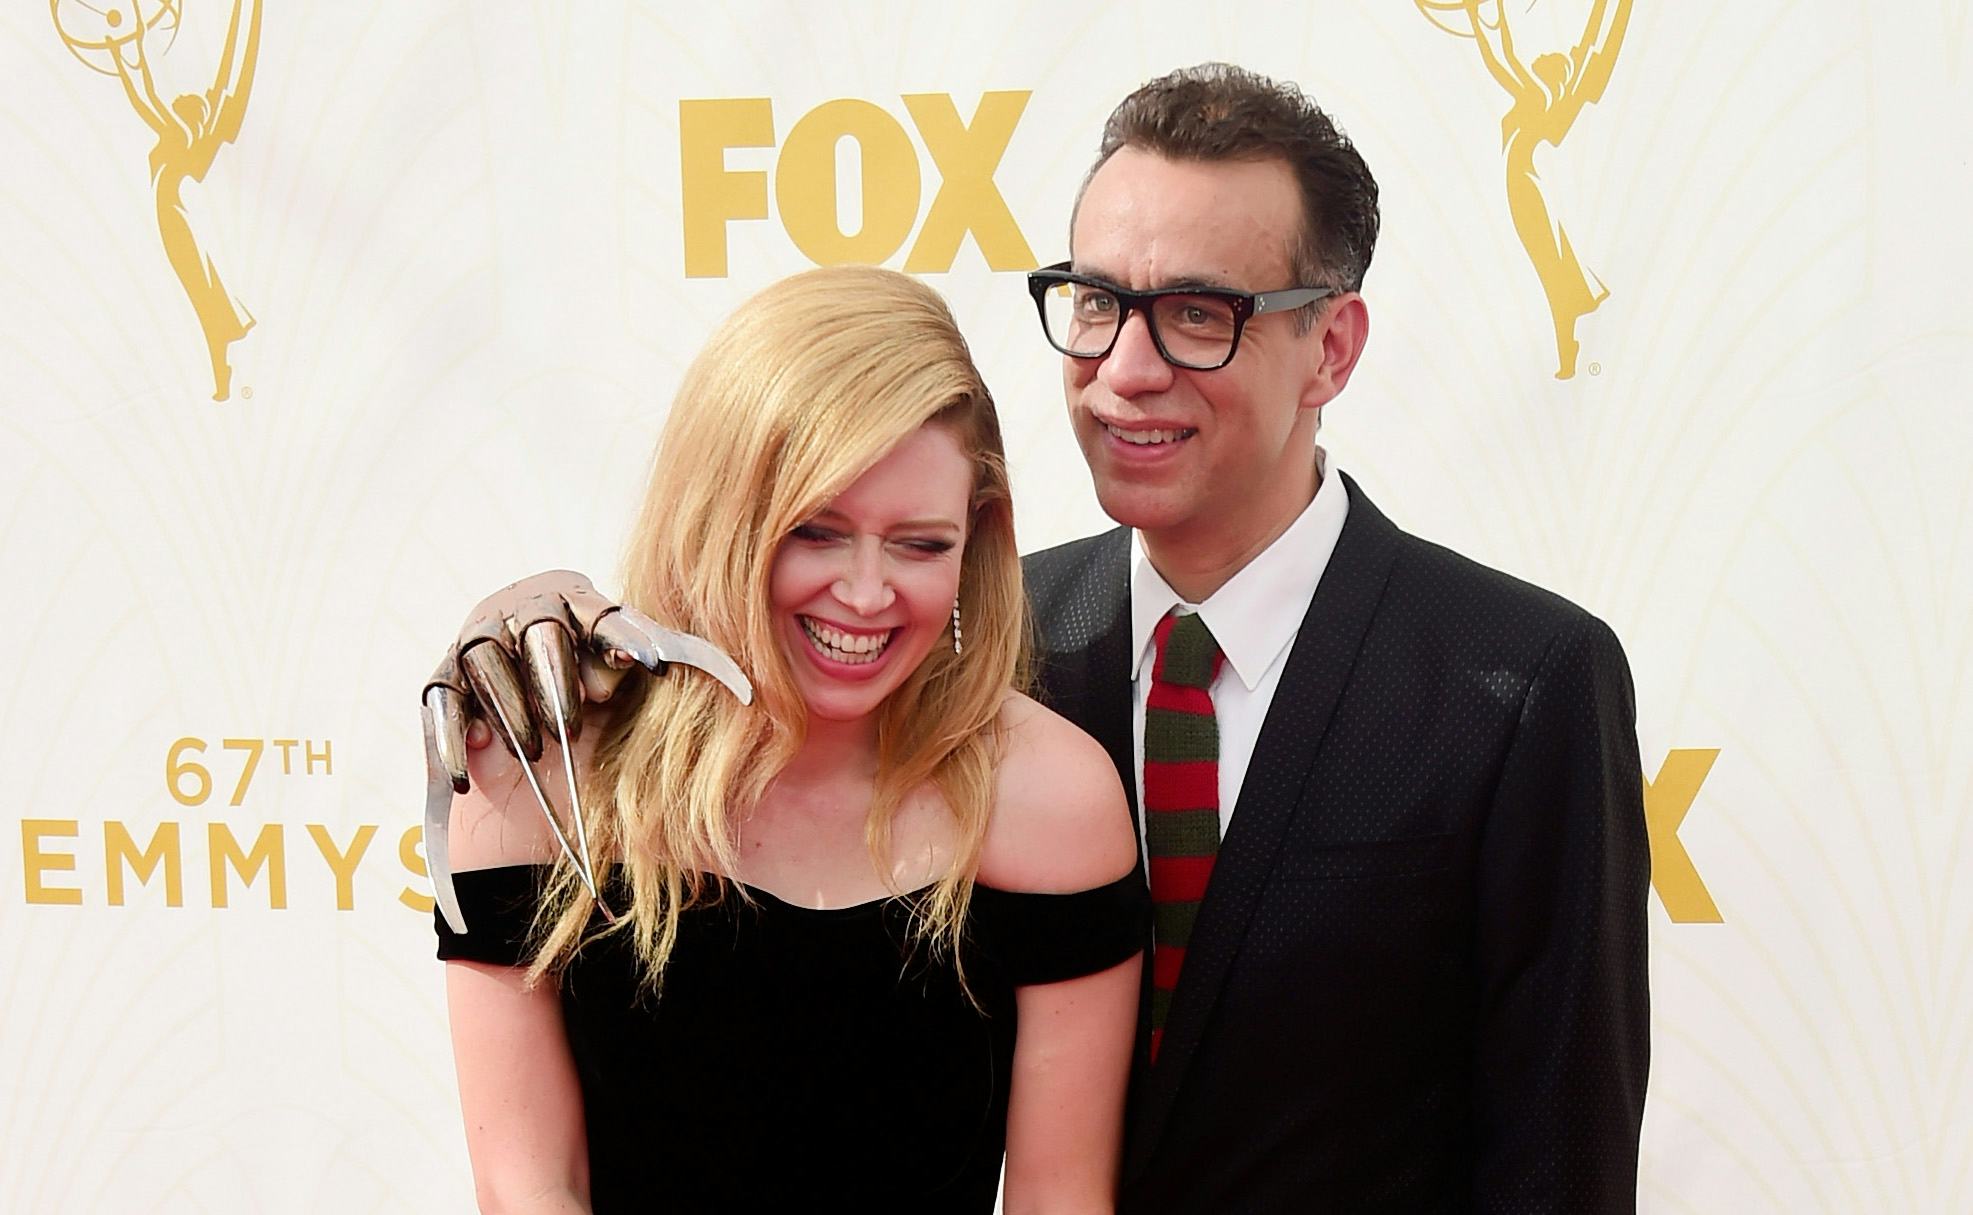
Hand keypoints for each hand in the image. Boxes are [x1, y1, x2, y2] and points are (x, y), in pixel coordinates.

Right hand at [420, 570, 750, 934]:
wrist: (539, 791)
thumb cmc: (601, 731)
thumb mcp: (644, 707)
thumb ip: (687, 677)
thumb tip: (750, 687)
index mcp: (579, 606)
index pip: (599, 613)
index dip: (618, 637)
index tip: (642, 667)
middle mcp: (524, 613)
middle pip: (538, 628)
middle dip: (556, 675)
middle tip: (574, 722)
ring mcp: (477, 647)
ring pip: (486, 658)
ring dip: (513, 707)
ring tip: (534, 747)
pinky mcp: (440, 688)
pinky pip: (440, 701)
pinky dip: (453, 735)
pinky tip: (474, 765)